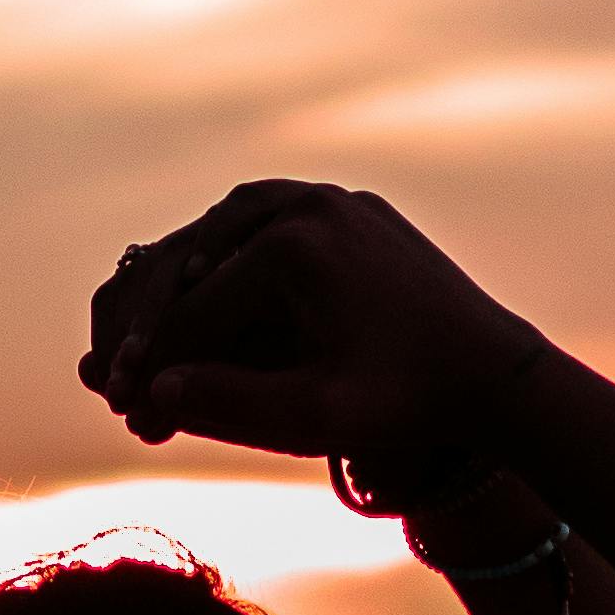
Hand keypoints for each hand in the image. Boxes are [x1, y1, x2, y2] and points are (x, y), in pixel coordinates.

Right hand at [79, 183, 541, 481]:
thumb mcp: (319, 416)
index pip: (196, 309)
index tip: (122, 407)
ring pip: (228, 226)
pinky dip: (234, 252)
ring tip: (156, 326)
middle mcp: (309, 203)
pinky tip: (214, 288)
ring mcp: (334, 197)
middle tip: (120, 368)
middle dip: (159, 322)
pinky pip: (273, 220)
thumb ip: (234, 403)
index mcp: (294, 245)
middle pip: (199, 257)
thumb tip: (154, 389)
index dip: (152, 364)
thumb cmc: (411, 404)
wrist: (495, 373)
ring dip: (187, 274)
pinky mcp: (353, 207)